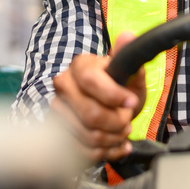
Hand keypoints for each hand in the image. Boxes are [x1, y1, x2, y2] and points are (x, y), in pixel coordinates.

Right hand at [51, 31, 146, 161]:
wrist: (104, 104)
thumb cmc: (118, 87)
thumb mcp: (129, 72)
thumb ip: (128, 57)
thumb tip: (128, 36)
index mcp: (80, 66)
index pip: (91, 82)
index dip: (114, 96)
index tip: (131, 101)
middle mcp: (63, 86)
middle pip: (91, 114)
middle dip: (118, 122)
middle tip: (127, 119)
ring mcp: (58, 110)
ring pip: (89, 136)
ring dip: (114, 139)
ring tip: (122, 131)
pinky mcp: (59, 133)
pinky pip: (83, 152)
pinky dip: (106, 153)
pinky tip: (115, 144)